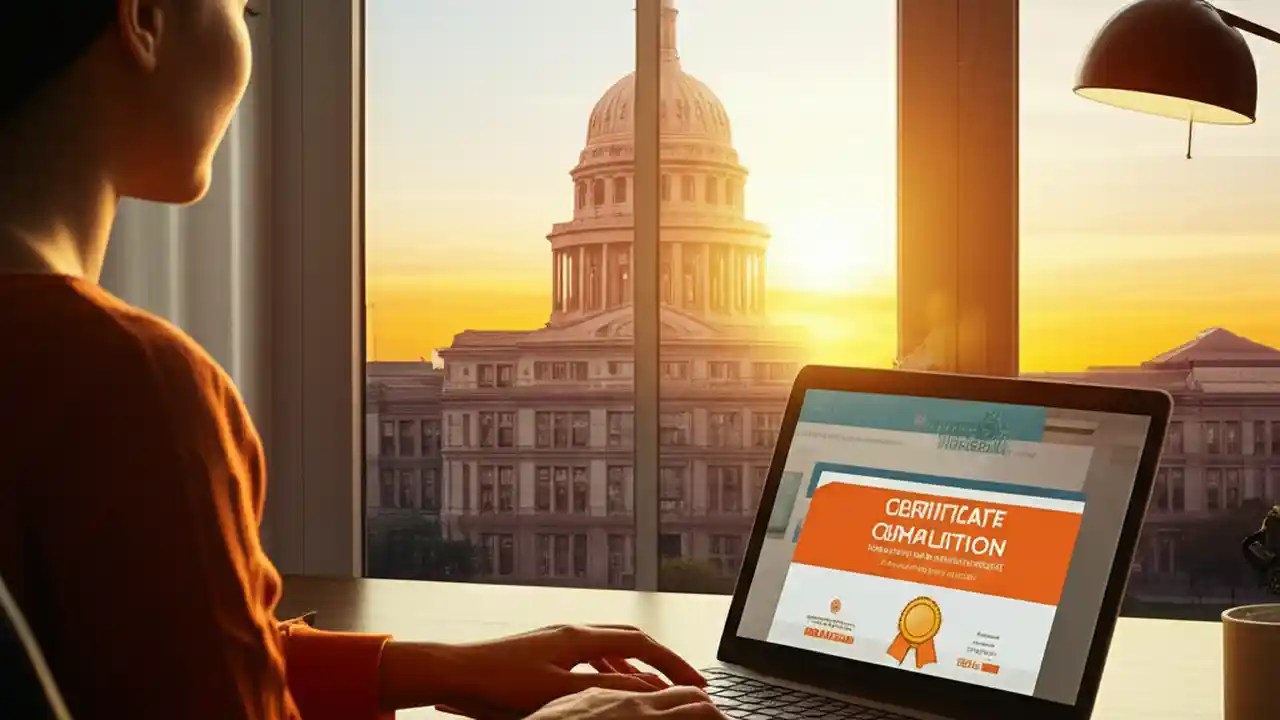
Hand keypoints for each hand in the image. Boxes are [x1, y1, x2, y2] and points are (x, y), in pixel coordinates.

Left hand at [378, 624, 706, 716]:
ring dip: (636, 665)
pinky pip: (590, 654)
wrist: (455, 671)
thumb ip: (604, 689)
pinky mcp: (543, 649)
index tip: (697, 682)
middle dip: (661, 660)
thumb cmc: (499, 682)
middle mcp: (572, 631)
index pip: (641, 645)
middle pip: (631, 638)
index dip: (673, 664)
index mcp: (579, 638)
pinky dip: (610, 668)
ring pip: (610, 646)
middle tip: (685, 681)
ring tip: (653, 688)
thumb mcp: (559, 693)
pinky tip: (608, 685)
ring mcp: (557, 638)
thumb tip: (645, 688)